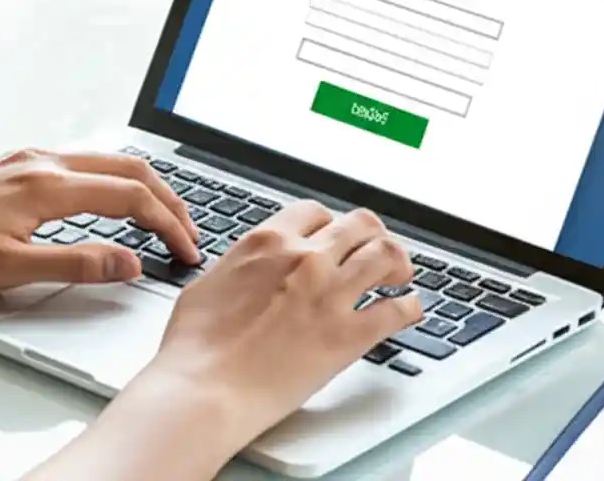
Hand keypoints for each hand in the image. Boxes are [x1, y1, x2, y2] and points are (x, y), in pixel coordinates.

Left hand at [0, 148, 199, 292]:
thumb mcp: (10, 269)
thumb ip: (78, 262)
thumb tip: (130, 262)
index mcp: (48, 186)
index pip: (132, 198)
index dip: (168, 226)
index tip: (186, 251)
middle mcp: (42, 162)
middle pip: (129, 169)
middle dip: (169, 200)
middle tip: (189, 232)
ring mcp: (27, 159)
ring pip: (106, 162)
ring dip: (142, 187)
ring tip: (161, 216)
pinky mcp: (13, 166)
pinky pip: (81, 163)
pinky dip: (112, 181)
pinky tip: (109, 200)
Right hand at [151, 203, 419, 456]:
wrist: (203, 390)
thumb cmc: (194, 347)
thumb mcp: (207, 284)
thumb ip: (241, 267)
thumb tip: (248, 269)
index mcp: (268, 241)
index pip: (315, 212)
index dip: (330, 224)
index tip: (334, 238)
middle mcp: (305, 259)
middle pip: (360, 225)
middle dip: (371, 235)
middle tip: (376, 250)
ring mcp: (331, 294)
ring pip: (386, 255)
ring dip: (398, 262)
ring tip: (401, 274)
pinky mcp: (348, 335)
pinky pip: (396, 310)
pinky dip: (409, 307)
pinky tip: (409, 310)